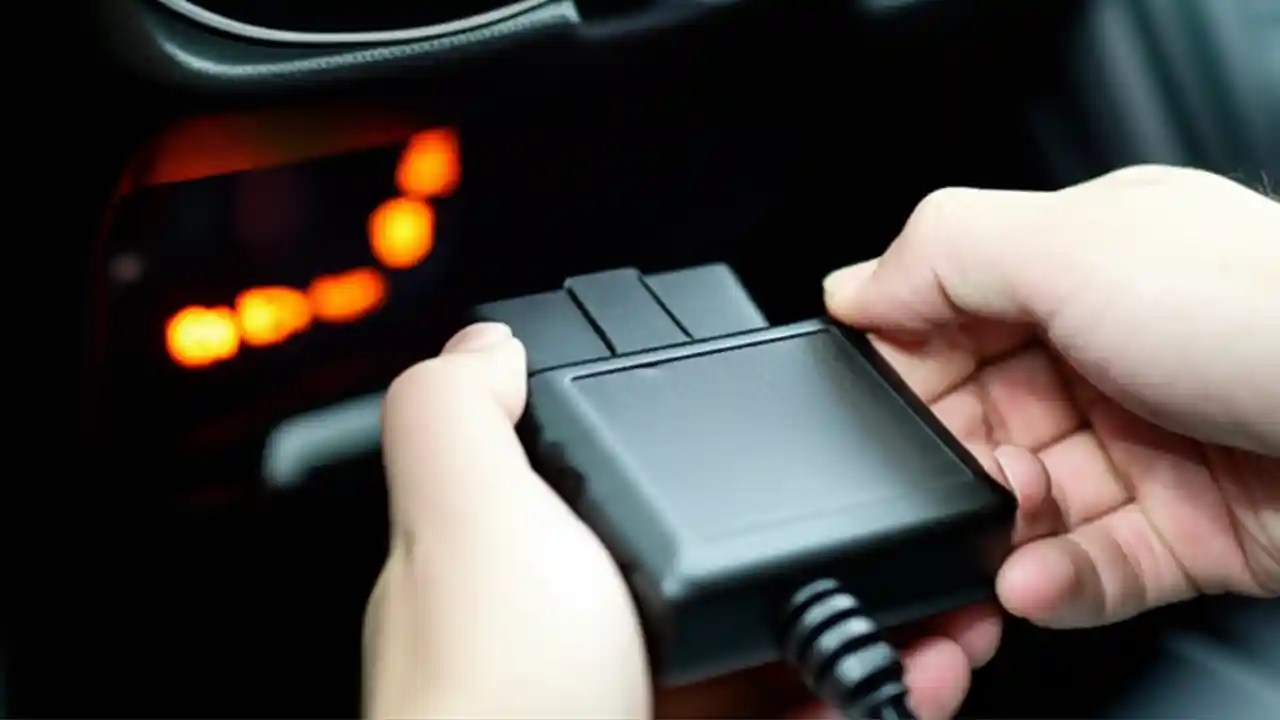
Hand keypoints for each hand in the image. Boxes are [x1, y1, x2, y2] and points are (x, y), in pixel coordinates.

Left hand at [363, 322, 999, 718]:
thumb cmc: (484, 698)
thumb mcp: (461, 518)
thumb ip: (461, 415)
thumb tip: (490, 342)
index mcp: (536, 551)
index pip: (639, 477)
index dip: (721, 458)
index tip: (801, 447)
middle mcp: (593, 623)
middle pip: (733, 562)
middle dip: (832, 544)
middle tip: (916, 542)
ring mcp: (651, 697)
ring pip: (788, 643)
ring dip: (879, 623)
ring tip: (946, 619)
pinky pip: (805, 714)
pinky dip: (866, 699)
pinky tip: (912, 682)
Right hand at [824, 165, 1279, 641]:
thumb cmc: (1266, 314)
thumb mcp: (1077, 247)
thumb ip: (944, 258)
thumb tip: (850, 289)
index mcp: (1071, 275)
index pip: (941, 326)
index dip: (898, 375)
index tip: (871, 413)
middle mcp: (1102, 360)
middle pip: (970, 430)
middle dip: (941, 472)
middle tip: (946, 489)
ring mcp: (1141, 452)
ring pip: (1017, 513)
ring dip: (989, 543)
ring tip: (993, 553)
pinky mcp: (1180, 537)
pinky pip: (1082, 572)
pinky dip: (1050, 587)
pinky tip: (1033, 585)